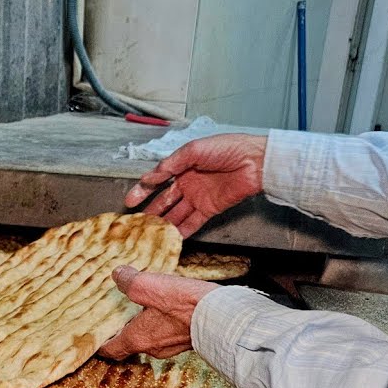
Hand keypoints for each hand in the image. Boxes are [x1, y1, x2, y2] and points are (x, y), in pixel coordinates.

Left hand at [99, 266, 218, 359]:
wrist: (225, 317)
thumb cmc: (186, 305)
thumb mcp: (149, 286)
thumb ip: (129, 281)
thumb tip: (118, 275)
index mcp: (138, 338)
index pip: (112, 350)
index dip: (100, 345)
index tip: (94, 339)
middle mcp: (154, 347)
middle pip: (130, 344)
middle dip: (122, 331)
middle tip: (115, 317)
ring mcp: (173, 346)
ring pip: (151, 338)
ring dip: (144, 325)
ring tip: (140, 309)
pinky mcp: (189, 340)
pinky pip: (169, 333)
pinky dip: (162, 323)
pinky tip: (167, 309)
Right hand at [124, 133, 267, 236]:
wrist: (256, 161)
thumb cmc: (228, 149)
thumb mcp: (194, 150)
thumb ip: (171, 164)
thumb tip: (150, 176)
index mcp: (182, 166)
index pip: (158, 180)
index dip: (143, 190)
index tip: (130, 202)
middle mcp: (188, 183)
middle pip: (164, 200)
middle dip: (151, 211)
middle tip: (137, 223)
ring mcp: (198, 197)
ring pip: (176, 213)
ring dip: (164, 223)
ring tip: (149, 234)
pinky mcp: (210, 209)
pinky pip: (193, 222)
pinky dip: (182, 231)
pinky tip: (171, 239)